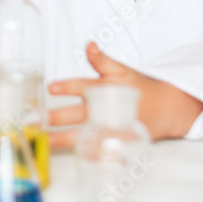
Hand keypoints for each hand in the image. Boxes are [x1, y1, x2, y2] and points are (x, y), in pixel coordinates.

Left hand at [47, 42, 202, 147]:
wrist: (167, 108)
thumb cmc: (140, 87)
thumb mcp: (122, 70)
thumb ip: (102, 60)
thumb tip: (89, 44)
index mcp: (105, 89)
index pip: (83, 86)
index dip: (67, 86)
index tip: (51, 88)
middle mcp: (106, 109)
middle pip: (78, 114)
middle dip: (56, 118)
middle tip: (35, 121)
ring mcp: (113, 127)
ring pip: (86, 134)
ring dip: (65, 138)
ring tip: (47, 140)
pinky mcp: (120, 142)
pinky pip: (102, 151)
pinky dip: (90, 155)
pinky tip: (74, 157)